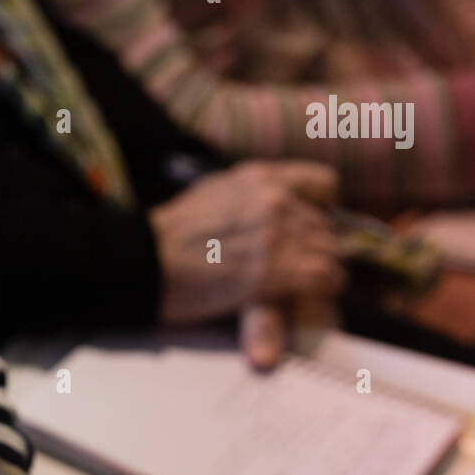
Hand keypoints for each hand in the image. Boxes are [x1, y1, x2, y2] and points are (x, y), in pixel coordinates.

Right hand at [149, 160, 344, 366]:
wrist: (145, 261)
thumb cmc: (167, 238)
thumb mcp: (212, 194)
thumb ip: (247, 199)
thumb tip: (265, 213)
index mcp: (259, 178)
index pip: (323, 184)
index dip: (326, 211)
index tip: (316, 228)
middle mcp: (273, 200)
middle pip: (325, 226)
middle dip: (322, 250)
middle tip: (309, 271)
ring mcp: (274, 236)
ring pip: (329, 253)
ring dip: (326, 273)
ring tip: (314, 288)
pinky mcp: (272, 272)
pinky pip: (323, 277)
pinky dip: (326, 288)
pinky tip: (318, 296)